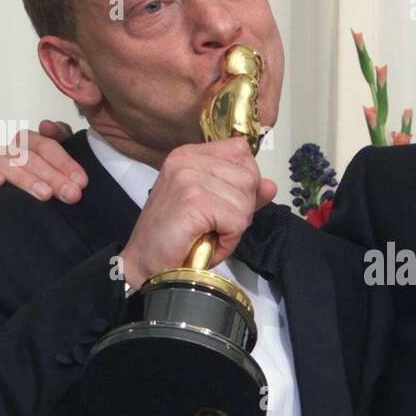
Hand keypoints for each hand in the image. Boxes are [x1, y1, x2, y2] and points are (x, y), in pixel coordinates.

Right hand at [0, 119, 86, 202]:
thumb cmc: (53, 180)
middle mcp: (9, 151)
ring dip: (26, 179)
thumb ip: (62, 136)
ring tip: (45, 196)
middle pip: (27, 157)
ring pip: (3, 165)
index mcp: (29, 142)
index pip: (45, 145)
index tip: (81, 181)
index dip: (65, 162)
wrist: (38, 205)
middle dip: (53, 176)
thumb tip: (47, 125)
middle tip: (72, 194)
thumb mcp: (64, 158)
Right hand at [118, 138, 277, 289]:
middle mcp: (188, 159)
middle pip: (249, 176)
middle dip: (242, 208)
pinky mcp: (193, 199)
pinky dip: (228, 240)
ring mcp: (189, 177)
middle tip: (215, 225)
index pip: (241, 151)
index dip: (244, 182)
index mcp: (190, 154)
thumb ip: (242, 194)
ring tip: (209, 234)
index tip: (223, 204)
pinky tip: (208, 243)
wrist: (145, 264)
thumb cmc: (175, 238)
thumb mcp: (212, 208)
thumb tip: (270, 185)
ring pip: (245, 199)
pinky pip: (236, 219)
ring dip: (234, 226)